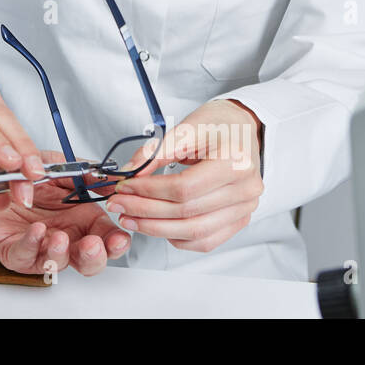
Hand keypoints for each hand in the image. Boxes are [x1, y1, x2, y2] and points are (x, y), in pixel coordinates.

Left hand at [0, 151, 129, 276]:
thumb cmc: (18, 174)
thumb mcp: (54, 165)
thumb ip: (80, 172)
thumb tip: (105, 178)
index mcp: (78, 217)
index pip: (105, 236)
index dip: (115, 241)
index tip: (120, 238)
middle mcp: (62, 235)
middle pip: (88, 260)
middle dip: (96, 256)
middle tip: (94, 245)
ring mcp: (38, 246)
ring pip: (58, 263)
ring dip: (62, 253)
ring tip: (60, 238)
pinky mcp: (13, 250)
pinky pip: (25, 255)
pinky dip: (32, 244)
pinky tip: (37, 231)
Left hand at [105, 99, 263, 252]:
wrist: (243, 128)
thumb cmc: (217, 124)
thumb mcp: (185, 128)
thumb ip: (154, 153)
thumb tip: (127, 174)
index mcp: (235, 162)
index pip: (184, 188)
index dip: (149, 191)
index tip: (124, 187)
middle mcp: (245, 189)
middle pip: (187, 212)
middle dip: (145, 211)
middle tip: (118, 205)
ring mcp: (245, 208)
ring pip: (195, 232)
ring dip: (157, 229)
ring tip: (131, 219)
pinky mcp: (239, 220)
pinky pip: (205, 241)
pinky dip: (177, 238)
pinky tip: (157, 226)